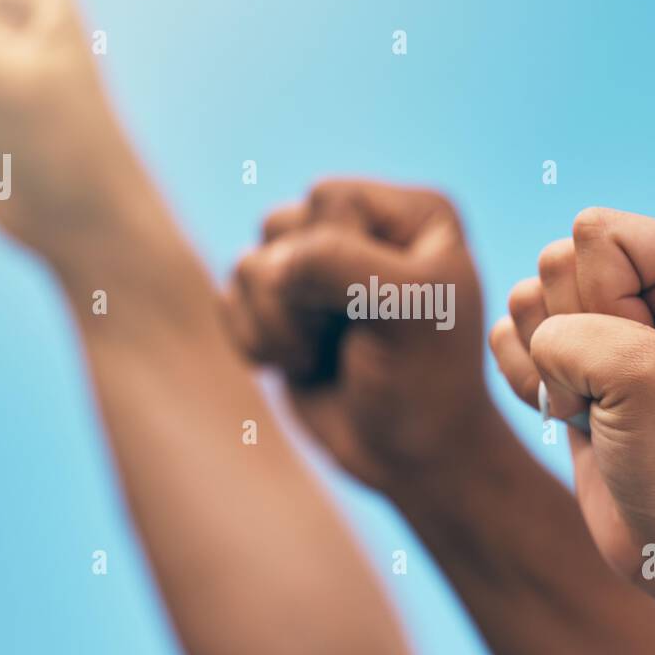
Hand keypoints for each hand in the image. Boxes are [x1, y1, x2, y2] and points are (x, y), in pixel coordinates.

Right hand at [222, 179, 493, 491]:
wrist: (410, 456)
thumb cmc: (424, 382)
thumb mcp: (407, 310)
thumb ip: (340, 263)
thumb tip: (268, 263)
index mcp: (413, 215)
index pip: (330, 197)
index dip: (331, 255)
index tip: (368, 311)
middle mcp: (364, 230)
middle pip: (282, 225)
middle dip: (297, 294)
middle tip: (340, 338)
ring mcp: (319, 269)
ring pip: (250, 263)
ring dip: (272, 321)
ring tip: (312, 357)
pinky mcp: (281, 308)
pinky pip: (229, 295)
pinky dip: (250, 336)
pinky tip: (292, 366)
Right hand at [490, 207, 654, 557]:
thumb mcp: (634, 373)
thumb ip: (564, 326)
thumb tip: (521, 331)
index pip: (594, 232)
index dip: (602, 301)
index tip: (646, 362)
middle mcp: (654, 282)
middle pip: (553, 261)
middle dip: (572, 337)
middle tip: (618, 391)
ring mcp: (608, 319)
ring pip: (524, 300)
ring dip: (548, 368)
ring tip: (599, 407)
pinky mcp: (571, 356)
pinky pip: (507, 337)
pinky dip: (528, 384)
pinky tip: (574, 416)